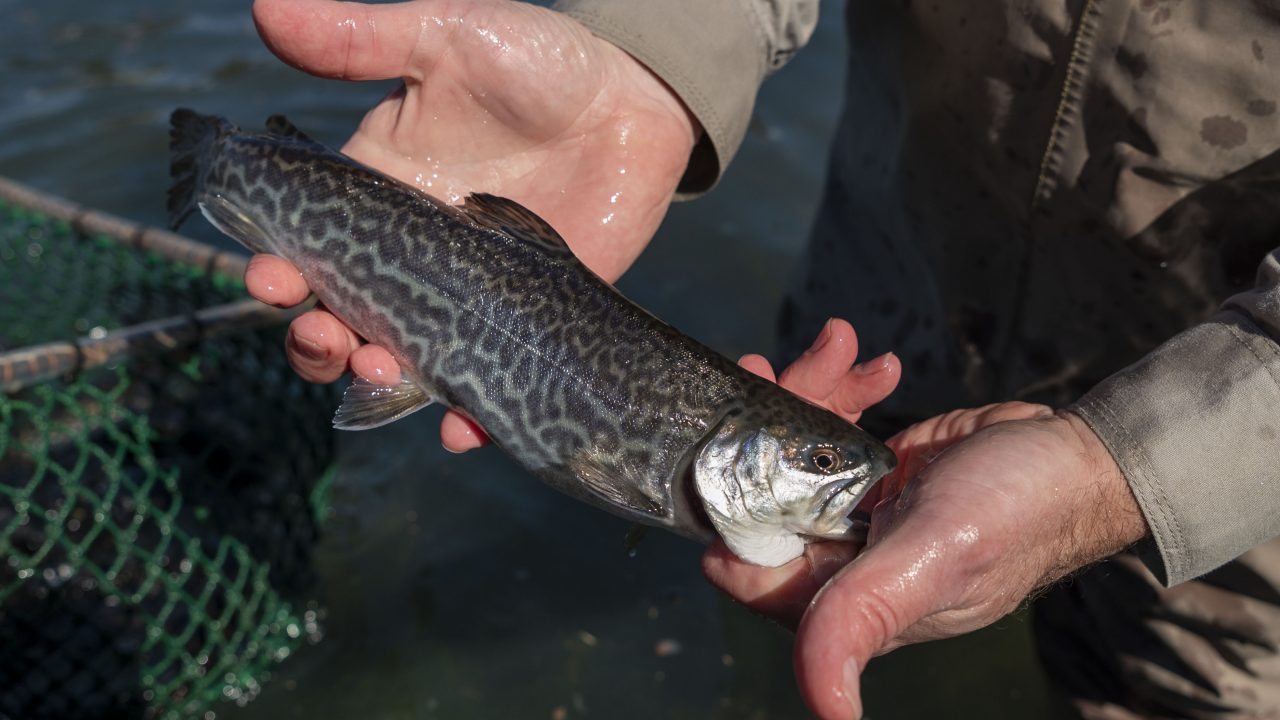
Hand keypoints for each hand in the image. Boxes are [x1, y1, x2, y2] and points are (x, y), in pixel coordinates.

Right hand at [244, 0, 696, 449]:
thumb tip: (264, 9)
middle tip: (325, 336)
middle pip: (341, 319)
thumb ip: (362, 37)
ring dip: (380, 382)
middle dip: (318, 340)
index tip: (272, 278)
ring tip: (384, 374)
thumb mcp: (447, 37)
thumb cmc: (536, 60)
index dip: (278, 270)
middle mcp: (413, 258)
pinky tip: (464, 430)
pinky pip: (490, 385)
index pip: (308, 248)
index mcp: (378, 195)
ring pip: (404, 362)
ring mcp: (469, 298)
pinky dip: (470, 419)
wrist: (633, 97)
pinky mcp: (527, 325)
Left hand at [705, 329, 1149, 719]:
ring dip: (809, 389)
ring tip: (839, 343)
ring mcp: (859, 506)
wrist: (1083, 459)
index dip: (722, 506)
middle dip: (763, 423)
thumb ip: (864, 614)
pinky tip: (878, 366)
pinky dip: (846, 387)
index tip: (719, 441)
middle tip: (768, 363)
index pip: (748, 563)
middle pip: (762, 490)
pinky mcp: (878, 464)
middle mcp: (843, 555)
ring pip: (794, 446)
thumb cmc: (1019, 515)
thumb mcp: (932, 559)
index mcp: (842, 594)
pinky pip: (836, 423)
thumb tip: (827, 710)